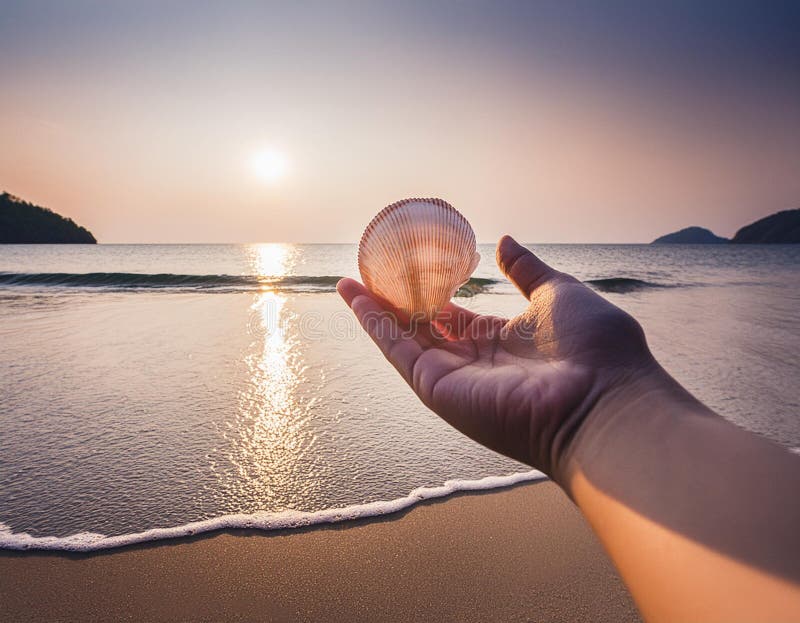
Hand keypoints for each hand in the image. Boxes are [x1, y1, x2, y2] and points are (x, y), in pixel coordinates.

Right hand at [337, 236, 655, 479]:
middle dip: (397, 305)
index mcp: (504, 342)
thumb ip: (526, 271)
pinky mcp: (440, 390)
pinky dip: (376, 326)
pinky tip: (357, 298)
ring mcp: (456, 379)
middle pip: (425, 330)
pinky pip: (401, 352)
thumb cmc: (595, 348)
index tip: (412, 273)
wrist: (604, 397)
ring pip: (405, 340)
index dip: (434, 296)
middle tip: (371, 275)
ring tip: (350, 283)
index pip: (457, 317)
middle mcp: (476, 364)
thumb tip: (503, 241)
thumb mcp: (558, 293)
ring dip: (375, 312)